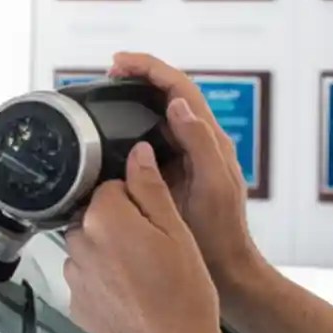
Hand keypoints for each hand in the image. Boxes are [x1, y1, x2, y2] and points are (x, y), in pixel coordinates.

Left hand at [63, 141, 228, 332]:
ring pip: (89, 249)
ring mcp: (75, 279)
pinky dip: (104, 282)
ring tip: (145, 275)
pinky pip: (87, 280)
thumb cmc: (184, 295)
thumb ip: (150, 188)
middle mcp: (79, 245)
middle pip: (94, 217)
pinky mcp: (77, 307)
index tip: (155, 218)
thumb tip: (136, 152)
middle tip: (154, 247)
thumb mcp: (177, 232)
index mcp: (104, 219)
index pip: (109, 187)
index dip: (135, 198)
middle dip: (119, 224)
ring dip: (109, 253)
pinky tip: (133, 297)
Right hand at [108, 52, 264, 284]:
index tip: (120, 63)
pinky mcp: (175, 173)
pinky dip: (134, 125)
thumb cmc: (221, 234)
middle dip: (140, 76)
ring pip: (160, 113)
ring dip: (136, 96)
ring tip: (108, 92)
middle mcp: (199, 143)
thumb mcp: (213, 186)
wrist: (224, 268)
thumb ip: (200, 143)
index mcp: (210, 140)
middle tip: (109, 73)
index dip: (150, 69)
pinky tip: (113, 132)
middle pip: (170, 93)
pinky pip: (153, 138)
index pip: (180, 88)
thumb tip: (178, 105)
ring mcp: (187, 157)